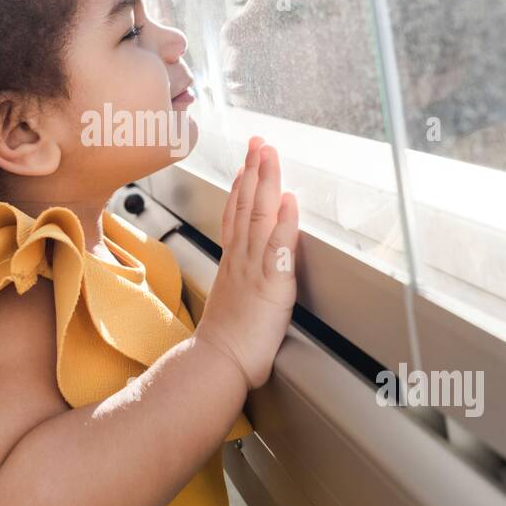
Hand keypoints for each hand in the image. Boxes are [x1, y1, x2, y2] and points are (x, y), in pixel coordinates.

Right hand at [196, 136, 299, 389]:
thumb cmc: (225, 342)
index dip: (242, 185)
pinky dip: (284, 222)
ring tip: (270, 155)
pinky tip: (288, 200)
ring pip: (259, 217)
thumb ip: (239, 282)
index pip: (236, 214)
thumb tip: (242, 272)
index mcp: (233, 262)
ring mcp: (254, 269)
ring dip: (266, 182)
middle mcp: (241, 259)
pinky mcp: (270, 285)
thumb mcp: (230, 302)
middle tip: (259, 142)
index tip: (248, 162)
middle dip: (254, 170)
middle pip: (246, 206)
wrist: (218, 362)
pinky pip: (278, 248)